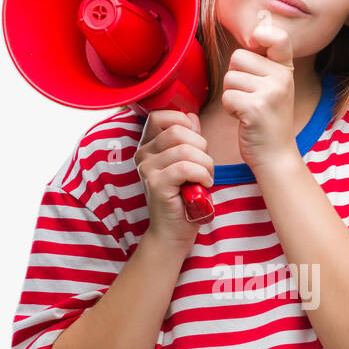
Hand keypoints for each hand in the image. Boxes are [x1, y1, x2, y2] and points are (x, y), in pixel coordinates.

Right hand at [133, 108, 212, 247]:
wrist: (173, 232)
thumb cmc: (184, 198)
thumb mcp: (188, 162)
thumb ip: (188, 139)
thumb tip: (191, 116)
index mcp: (148, 146)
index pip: (161, 116)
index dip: (183, 123)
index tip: (195, 143)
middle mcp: (143, 154)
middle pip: (178, 131)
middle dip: (202, 147)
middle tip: (205, 167)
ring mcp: (147, 169)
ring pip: (185, 149)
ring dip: (205, 164)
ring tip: (205, 179)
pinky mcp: (156, 184)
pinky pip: (186, 167)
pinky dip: (202, 175)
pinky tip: (203, 185)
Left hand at [221, 9, 296, 173]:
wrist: (276, 156)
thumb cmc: (268, 122)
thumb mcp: (274, 88)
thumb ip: (265, 62)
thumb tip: (258, 27)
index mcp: (286, 70)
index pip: (278, 37)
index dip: (262, 34)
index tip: (257, 42)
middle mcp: (282, 78)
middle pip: (238, 57)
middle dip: (235, 78)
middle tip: (249, 98)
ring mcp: (271, 92)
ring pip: (230, 78)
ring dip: (231, 95)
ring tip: (247, 109)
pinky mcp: (256, 108)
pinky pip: (227, 96)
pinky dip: (229, 109)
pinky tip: (243, 118)